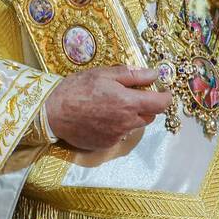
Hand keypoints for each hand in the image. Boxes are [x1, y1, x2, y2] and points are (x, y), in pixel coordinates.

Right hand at [45, 66, 171, 150]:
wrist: (52, 112)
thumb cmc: (78, 88)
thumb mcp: (105, 74)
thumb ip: (133, 76)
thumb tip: (155, 74)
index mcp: (128, 103)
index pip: (161, 104)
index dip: (165, 96)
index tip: (162, 91)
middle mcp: (126, 123)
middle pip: (149, 116)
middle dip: (145, 105)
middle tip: (129, 94)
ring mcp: (116, 136)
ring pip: (134, 126)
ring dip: (130, 116)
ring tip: (111, 105)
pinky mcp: (106, 145)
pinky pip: (119, 134)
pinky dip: (116, 126)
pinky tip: (101, 117)